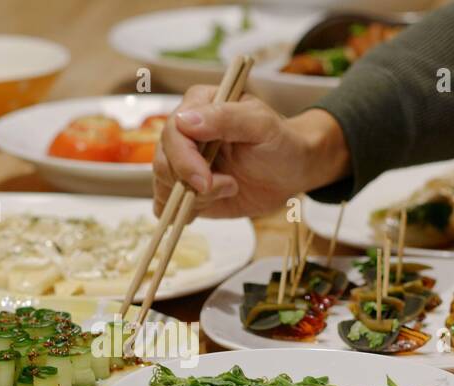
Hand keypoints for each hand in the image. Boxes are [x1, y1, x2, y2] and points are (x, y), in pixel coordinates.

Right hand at [153, 88, 350, 218]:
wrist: (291, 171)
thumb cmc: (281, 142)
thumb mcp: (262, 125)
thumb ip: (226, 118)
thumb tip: (184, 120)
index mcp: (199, 106)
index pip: (173, 133)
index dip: (184, 160)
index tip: (205, 181)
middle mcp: (184, 133)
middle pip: (162, 162)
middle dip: (191, 183)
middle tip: (228, 186)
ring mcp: (183, 162)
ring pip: (163, 186)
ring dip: (194, 198)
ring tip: (229, 189)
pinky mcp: (185, 188)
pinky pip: (167, 206)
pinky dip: (185, 212)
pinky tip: (212, 203)